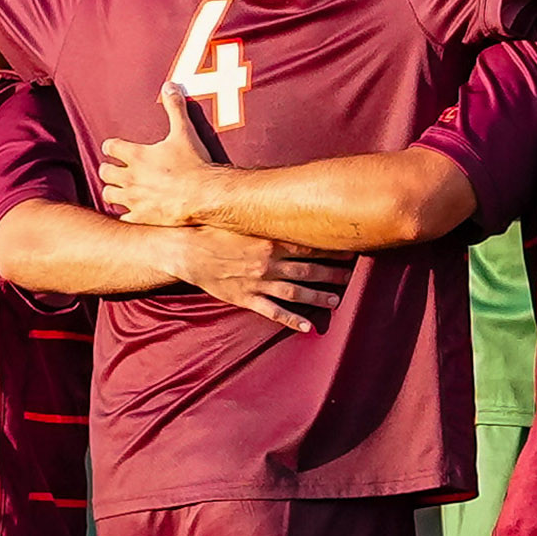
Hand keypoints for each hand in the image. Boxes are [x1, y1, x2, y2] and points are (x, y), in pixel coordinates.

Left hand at [100, 84, 214, 225]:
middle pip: (104, 172)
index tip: (115, 148)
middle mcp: (130, 177)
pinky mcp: (141, 217)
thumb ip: (175, 108)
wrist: (205, 195)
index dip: (111, 146)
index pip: (110, 147)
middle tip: (116, 170)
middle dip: (108, 169)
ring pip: (109, 194)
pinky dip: (126, 215)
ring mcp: (134, 198)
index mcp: (136, 155)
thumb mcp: (186, 132)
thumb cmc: (195, 163)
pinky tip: (133, 212)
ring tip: (121, 190)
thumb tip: (169, 85)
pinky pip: (123, 217)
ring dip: (113, 191)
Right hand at [161, 227, 350, 333]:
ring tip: (337, 301)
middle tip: (350, 277)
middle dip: (332, 274)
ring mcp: (258, 283)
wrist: (185, 249)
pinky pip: (273, 312)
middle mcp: (268, 263)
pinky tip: (308, 326)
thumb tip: (289, 208)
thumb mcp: (244, 222)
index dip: (332, 250)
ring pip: (296, 293)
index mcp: (270, 241)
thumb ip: (268, 222)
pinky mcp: (245, 298)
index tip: (350, 251)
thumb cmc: (215, 231)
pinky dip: (291, 320)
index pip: (309, 246)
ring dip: (319, 297)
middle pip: (308, 270)